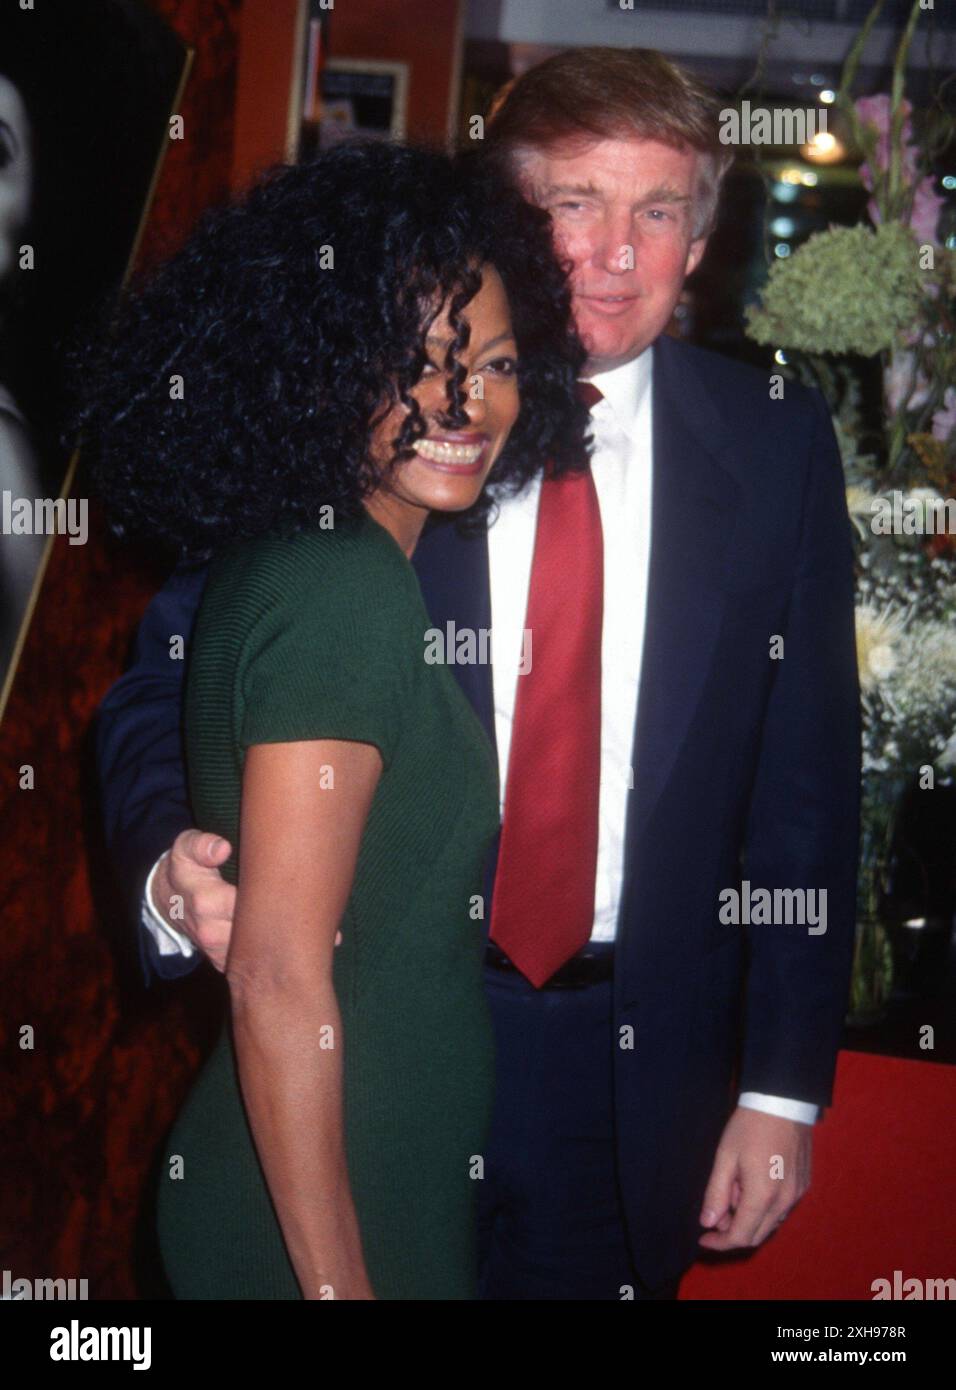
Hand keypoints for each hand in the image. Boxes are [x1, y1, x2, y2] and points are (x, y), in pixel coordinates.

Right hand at [150, 828, 341, 970]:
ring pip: (258, 958)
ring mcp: (217, 951)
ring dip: (290, 950)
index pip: (245, 907)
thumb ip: (200, 846)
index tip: (306, 902)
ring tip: (327, 939)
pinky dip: (278, 963)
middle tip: (331, 931)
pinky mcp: (223, 962)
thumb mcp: (185, 849)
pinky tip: (308, 953)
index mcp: (205, 902)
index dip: (277, 904)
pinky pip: (252, 968)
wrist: (169, 899)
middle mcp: (211, 933)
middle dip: (292, 934)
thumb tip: (221, 849)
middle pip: (258, 939)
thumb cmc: (187, 868)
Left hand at [698, 1106, 811, 1251]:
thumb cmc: (750, 1126)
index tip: (703, 1237)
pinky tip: (752, 1183)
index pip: (741, 1236)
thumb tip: (708, 1222)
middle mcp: (785, 1202)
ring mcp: (797, 1195)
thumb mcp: (725, 1156)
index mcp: (763, 1196)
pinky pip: (781, 1209)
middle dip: (733, 1230)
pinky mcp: (804, 1185)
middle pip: (757, 1235)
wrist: (784, 1102)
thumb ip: (716, 1193)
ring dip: (749, 1217)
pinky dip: (764, 1207)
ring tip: (734, 1186)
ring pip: (770, 1223)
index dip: (720, 1242)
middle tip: (716, 1210)